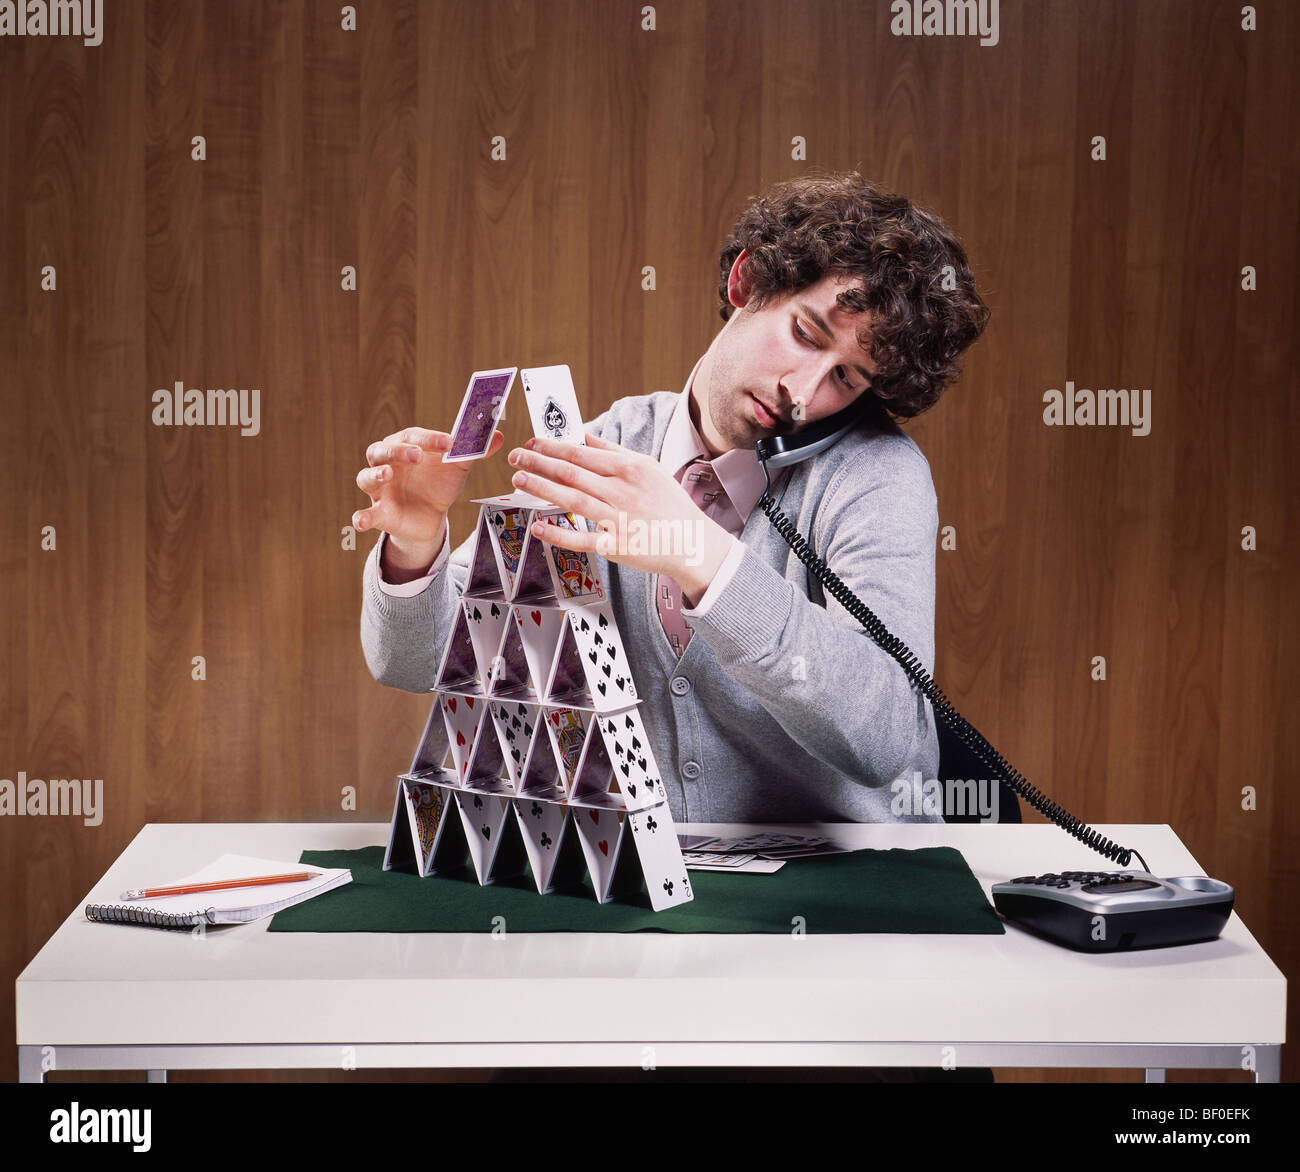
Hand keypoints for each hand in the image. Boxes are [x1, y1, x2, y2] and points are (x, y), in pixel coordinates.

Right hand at [353, 426, 504, 547]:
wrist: (432, 517)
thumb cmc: (439, 483)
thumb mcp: (458, 468)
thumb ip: (475, 451)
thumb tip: (499, 435)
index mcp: (406, 446)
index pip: (413, 436)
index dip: (430, 438)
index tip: (450, 443)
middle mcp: (387, 464)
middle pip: (381, 451)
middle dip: (397, 452)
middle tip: (416, 455)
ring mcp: (380, 488)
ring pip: (366, 477)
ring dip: (375, 475)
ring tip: (387, 474)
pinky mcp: (379, 513)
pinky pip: (364, 514)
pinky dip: (360, 517)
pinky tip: (360, 521)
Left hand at [506, 432, 734, 602]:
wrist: (692, 541)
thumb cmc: (669, 504)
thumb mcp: (648, 468)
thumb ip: (613, 453)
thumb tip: (582, 436)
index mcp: (629, 468)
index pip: (582, 452)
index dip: (553, 446)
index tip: (533, 442)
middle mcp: (622, 491)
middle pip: (572, 472)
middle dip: (539, 462)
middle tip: (516, 456)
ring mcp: (618, 519)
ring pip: (572, 499)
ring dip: (542, 487)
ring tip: (519, 479)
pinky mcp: (615, 546)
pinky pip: (581, 539)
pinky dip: (557, 533)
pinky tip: (537, 527)